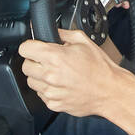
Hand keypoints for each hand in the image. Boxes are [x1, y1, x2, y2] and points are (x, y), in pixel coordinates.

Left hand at [18, 29, 132, 118]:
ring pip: (31, 81)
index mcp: (55, 57)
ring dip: (40, 76)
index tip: (35, 48)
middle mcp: (50, 75)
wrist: (110, 91)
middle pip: (25, 66)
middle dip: (35, 61)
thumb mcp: (83, 41)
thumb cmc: (100, 68)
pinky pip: (41, 94)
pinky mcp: (54, 104)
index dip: (30, 46)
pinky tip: (61, 85)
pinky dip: (48, 89)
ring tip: (56, 74)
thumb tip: (50, 31)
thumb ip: (62, 34)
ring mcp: (51, 91)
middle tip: (48, 61)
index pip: (24, 49)